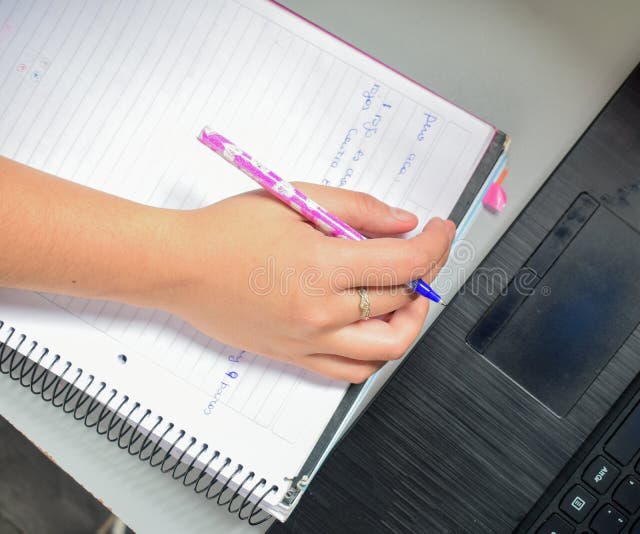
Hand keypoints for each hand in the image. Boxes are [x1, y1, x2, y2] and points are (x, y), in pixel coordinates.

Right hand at [165, 183, 454, 381]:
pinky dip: (376, 352)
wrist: (179, 267)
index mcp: (322, 267)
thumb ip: (357, 210)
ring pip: (386, 347)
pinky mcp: (296, 356)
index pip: (405, 262)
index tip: (442, 231)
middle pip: (402, 301)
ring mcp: (309, 340)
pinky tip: (376, 326)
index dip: (435, 244)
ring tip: (408, 294)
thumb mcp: (296, 200)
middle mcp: (321, 311)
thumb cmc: (228, 230)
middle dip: (428, 272)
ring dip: (411, 319)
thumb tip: (404, 224)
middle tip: (426, 252)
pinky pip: (351, 371)